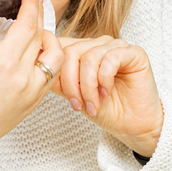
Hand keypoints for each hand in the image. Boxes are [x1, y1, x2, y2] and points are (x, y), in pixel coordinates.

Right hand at [0, 0, 62, 170]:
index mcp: (3, 63)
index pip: (28, 25)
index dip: (32, 5)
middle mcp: (22, 78)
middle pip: (42, 37)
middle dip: (40, 16)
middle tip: (36, 2)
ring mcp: (31, 92)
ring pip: (55, 58)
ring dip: (51, 41)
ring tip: (37, 33)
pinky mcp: (33, 104)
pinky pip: (50, 77)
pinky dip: (48, 62)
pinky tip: (36, 55)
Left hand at [52, 36, 163, 157]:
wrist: (132, 125)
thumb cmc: (107, 110)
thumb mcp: (74, 95)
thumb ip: (58, 80)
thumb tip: (37, 67)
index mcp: (83, 50)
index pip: (59, 45)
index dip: (54, 66)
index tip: (54, 89)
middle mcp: (98, 45)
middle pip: (71, 52)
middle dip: (70, 83)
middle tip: (77, 104)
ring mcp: (116, 46)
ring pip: (89, 57)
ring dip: (88, 86)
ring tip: (92, 104)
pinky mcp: (133, 52)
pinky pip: (110, 58)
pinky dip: (104, 80)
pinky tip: (106, 93)